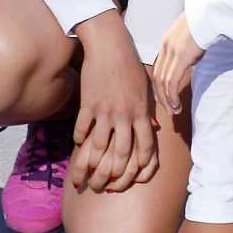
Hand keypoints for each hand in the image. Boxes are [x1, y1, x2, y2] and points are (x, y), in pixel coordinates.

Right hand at [70, 9, 158, 192]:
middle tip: (105, 186)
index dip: (141, 168)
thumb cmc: (130, 66)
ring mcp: (105, 111)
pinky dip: (79, 140)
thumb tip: (153, 128)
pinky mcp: (88, 104)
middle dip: (114, 175)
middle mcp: (125, 115)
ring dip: (91, 165)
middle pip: (121, 154)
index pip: (146, 149)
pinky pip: (82, 129)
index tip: (134, 179)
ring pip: (99, 147)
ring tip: (86, 175)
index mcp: (141, 113)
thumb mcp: (146, 89)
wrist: (110, 46)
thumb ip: (148, 111)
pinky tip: (78, 144)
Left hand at [152, 11, 204, 115]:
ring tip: (174, 110)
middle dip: (161, 96)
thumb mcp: (190, 38)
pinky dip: (172, 96)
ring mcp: (172, 53)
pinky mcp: (181, 57)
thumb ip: (185, 50)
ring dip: (167, 100)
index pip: (157, 69)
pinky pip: (171, 82)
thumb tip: (188, 61)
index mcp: (166, 43)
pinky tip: (177, 104)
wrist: (209, 13)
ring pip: (162, 83)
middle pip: (156, 78)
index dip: (159, 86)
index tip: (163, 97)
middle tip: (168, 109)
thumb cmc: (204, 24)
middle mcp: (165, 48)